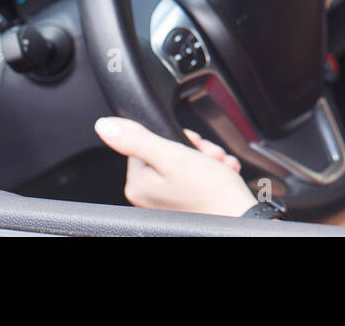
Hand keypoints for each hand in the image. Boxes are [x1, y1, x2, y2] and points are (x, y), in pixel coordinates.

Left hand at [93, 116, 258, 215]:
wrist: (239, 217)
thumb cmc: (210, 193)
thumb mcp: (173, 156)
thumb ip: (138, 139)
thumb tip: (105, 125)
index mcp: (139, 184)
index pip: (149, 141)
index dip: (174, 137)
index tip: (191, 144)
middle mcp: (149, 195)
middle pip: (169, 150)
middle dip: (194, 149)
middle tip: (207, 157)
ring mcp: (167, 201)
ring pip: (186, 161)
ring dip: (206, 158)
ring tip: (217, 168)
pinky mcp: (185, 204)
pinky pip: (196, 176)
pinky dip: (211, 172)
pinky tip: (219, 175)